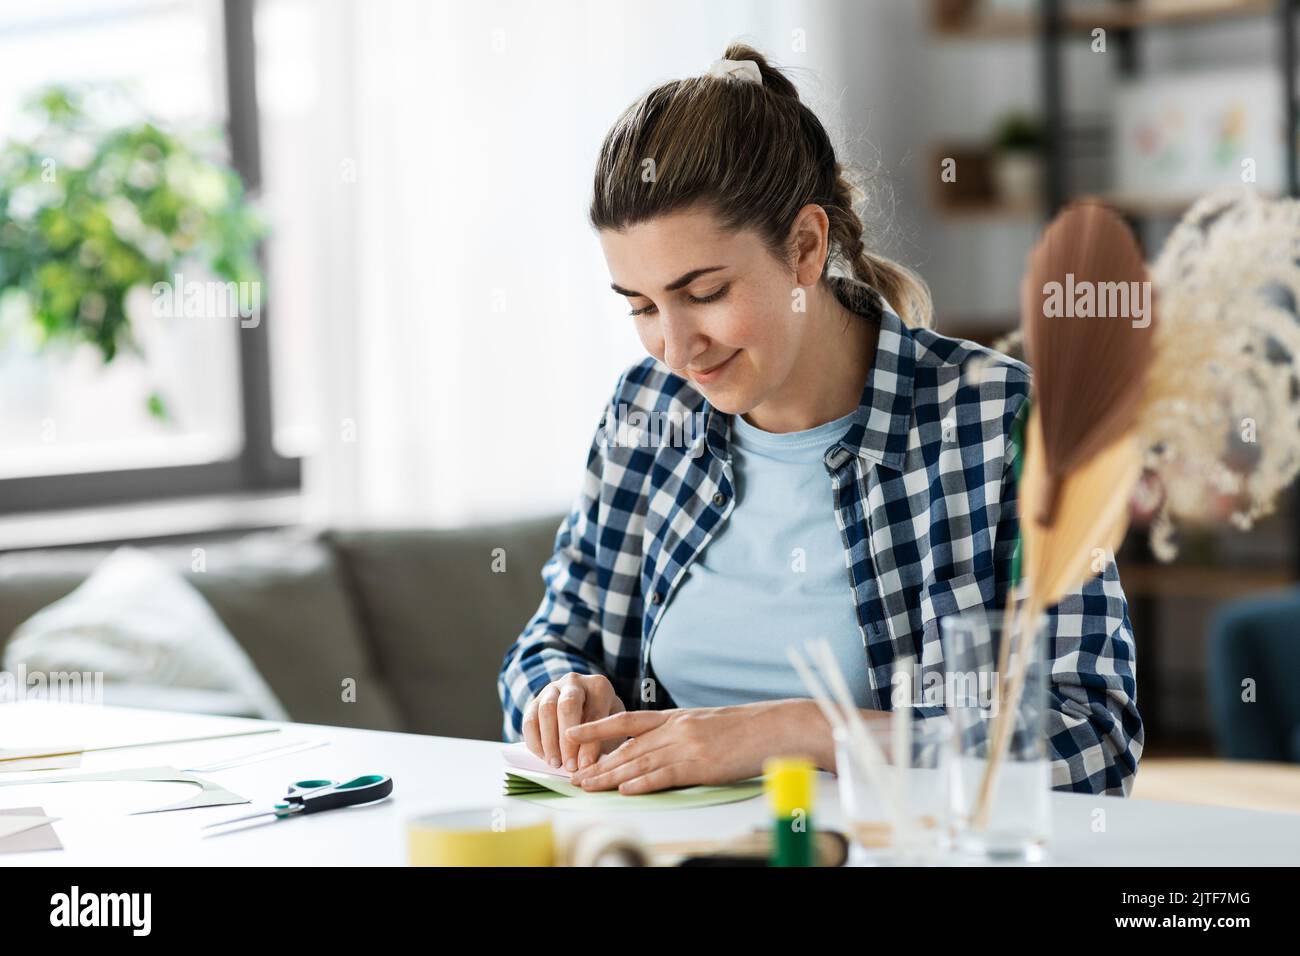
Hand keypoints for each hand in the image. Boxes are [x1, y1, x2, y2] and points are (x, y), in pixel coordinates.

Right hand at [522, 673, 624, 772]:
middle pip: (567, 706)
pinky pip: (530, 720)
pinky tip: (544, 757)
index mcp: (598, 686)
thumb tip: (592, 766)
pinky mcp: (535, 700)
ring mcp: (552, 688)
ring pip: (546, 710)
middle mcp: (574, 682)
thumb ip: (605, 744)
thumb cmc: (604, 722)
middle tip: (570, 766)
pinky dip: (535, 741)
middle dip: (567, 740)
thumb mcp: (612, 729)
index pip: (594, 714)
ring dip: (549, 741)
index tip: (586, 765)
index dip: (589, 742)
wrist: (587, 707)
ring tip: (555, 764)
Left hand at [567, 700, 826, 794]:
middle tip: (573, 776)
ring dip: (610, 776)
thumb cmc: (746, 729)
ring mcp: (687, 745)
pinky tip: (625, 790)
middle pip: (627, 747)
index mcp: (676, 716)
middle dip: (597, 763)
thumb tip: (656, 750)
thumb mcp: (705, 724)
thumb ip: (679, 733)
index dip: (596, 727)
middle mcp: (676, 728)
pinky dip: (642, 783)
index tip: (572, 733)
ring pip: (639, 762)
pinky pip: (665, 775)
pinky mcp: (701, 764)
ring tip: (587, 786)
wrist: (777, 727)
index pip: (626, 720)